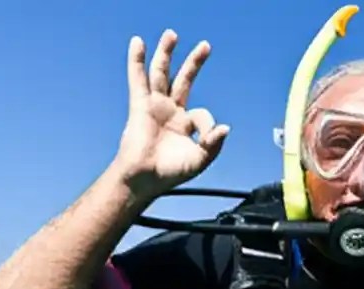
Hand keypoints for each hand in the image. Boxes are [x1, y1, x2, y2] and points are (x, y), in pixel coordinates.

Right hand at [114, 30, 229, 198]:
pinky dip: (137, 60)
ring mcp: (156, 106)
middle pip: (184, 80)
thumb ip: (214, 145)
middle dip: (195, 63)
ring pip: (162, 73)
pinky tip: (138, 43)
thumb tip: (226, 128)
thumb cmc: (171, 173)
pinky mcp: (140, 106)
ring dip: (166, 53)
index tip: (205, 139)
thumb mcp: (200, 160)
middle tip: (206, 46)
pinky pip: (138, 79)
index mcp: (187, 125)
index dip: (208, 126)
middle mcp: (172, 111)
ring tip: (172, 34)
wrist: (145, 179)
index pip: (203, 115)